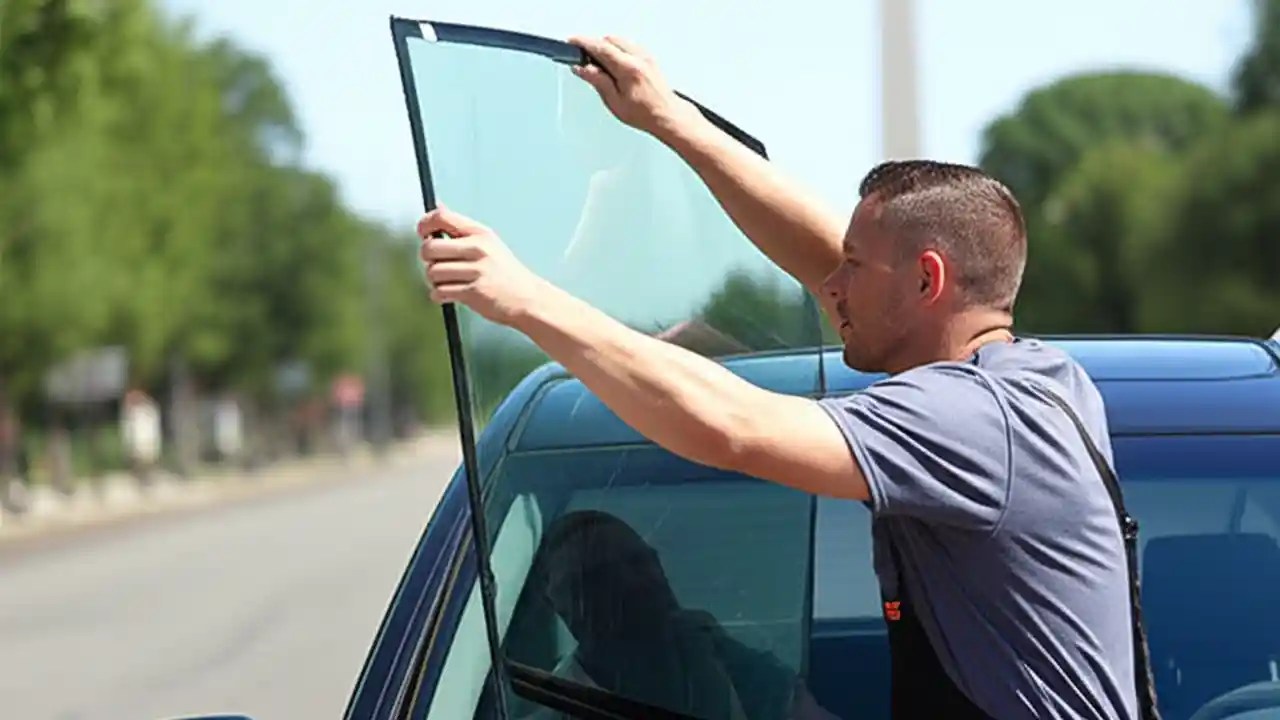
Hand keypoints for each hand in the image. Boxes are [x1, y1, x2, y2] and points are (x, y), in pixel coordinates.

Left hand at [417, 206, 549, 326]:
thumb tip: (438, 206)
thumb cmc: (505, 272)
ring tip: (448, 282)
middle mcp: (478, 249)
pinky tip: (450, 294)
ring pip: (432, 272)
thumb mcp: (488, 243)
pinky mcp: (473, 292)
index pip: (441, 217)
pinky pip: (439, 292)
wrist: (528, 299)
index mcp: (480, 233)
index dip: (425, 225)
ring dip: (434, 280)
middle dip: (427, 259)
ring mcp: (476, 271)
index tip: (423, 234)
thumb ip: (461, 229)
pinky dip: (439, 295)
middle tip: (437, 264)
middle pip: (429, 248)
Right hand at [567, 35, 703, 139]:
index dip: (583, 43)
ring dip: (607, 48)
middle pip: (610, 40)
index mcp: (628, 68)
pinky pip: (629, 45)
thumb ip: (598, 80)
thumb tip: (581, 68)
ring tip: (599, 66)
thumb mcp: (614, 101)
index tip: (572, 42)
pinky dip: (618, 50)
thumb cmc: (645, 114)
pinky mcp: (649, 58)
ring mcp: (645, 56)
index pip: (600, 47)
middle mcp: (639, 58)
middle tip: (584, 60)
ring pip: (619, 41)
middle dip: (595, 46)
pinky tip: (614, 65)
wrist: (667, 116)